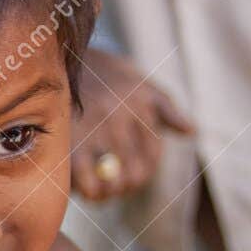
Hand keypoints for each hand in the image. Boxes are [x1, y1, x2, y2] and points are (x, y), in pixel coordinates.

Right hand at [71, 48, 193, 202]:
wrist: (58, 58)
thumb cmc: (105, 75)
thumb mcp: (140, 84)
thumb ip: (167, 109)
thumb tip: (192, 132)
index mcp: (141, 107)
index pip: (152, 158)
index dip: (140, 175)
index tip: (126, 178)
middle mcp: (121, 118)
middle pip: (134, 173)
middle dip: (124, 187)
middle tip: (111, 187)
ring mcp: (94, 130)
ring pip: (112, 181)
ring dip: (106, 193)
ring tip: (96, 190)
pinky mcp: (69, 141)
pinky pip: (85, 180)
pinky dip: (86, 190)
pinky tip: (81, 187)